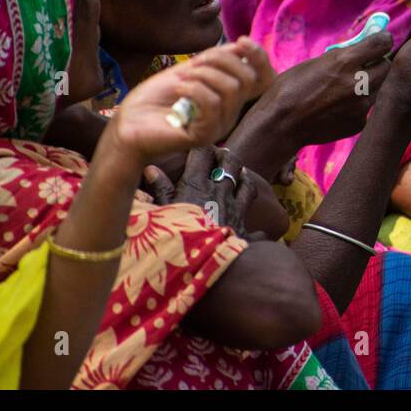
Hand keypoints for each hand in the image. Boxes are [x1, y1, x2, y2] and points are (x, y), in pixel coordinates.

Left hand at [102, 38, 275, 166]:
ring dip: (202, 74)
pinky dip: (194, 88)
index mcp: (230, 98)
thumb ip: (215, 60)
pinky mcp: (204, 136)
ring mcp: (219, 126)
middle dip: (220, 60)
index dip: (259, 57)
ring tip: (181, 79)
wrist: (128, 123)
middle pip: (248, 79)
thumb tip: (241, 46)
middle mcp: (230, 113)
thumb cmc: (155, 98)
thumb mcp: (189, 70)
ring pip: (232, 89)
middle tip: (193, 64)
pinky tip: (178, 88)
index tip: (240, 40)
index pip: (265, 80)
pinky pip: (213, 103)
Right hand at [142, 145, 265, 238]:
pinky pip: (255, 220)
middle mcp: (219, 191)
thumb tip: (151, 169)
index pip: (203, 153)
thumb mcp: (161, 213)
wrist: (203, 264)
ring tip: (240, 173)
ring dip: (242, 175)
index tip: (199, 147)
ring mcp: (235, 207)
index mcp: (196, 184)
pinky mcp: (244, 226)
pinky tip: (259, 226)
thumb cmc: (176, 238)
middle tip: (221, 155)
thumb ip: (160, 189)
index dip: (202, 147)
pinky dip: (256, 223)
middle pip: (229, 162)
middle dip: (225, 155)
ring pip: (245, 181)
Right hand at [228, 31, 392, 181]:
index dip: (382, 40)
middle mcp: (358, 82)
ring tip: (346, 89)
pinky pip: (367, 108)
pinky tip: (339, 108)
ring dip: (369, 85)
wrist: (281, 123)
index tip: (379, 41)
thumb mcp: (317, 62)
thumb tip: (363, 48)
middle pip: (386, 66)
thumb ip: (343, 56)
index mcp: (345, 61)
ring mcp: (361, 105)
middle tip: (364, 66)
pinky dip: (358, 105)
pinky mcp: (359, 122)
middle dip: (377, 64)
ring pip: (378, 88)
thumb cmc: (291, 87)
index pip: (383, 43)